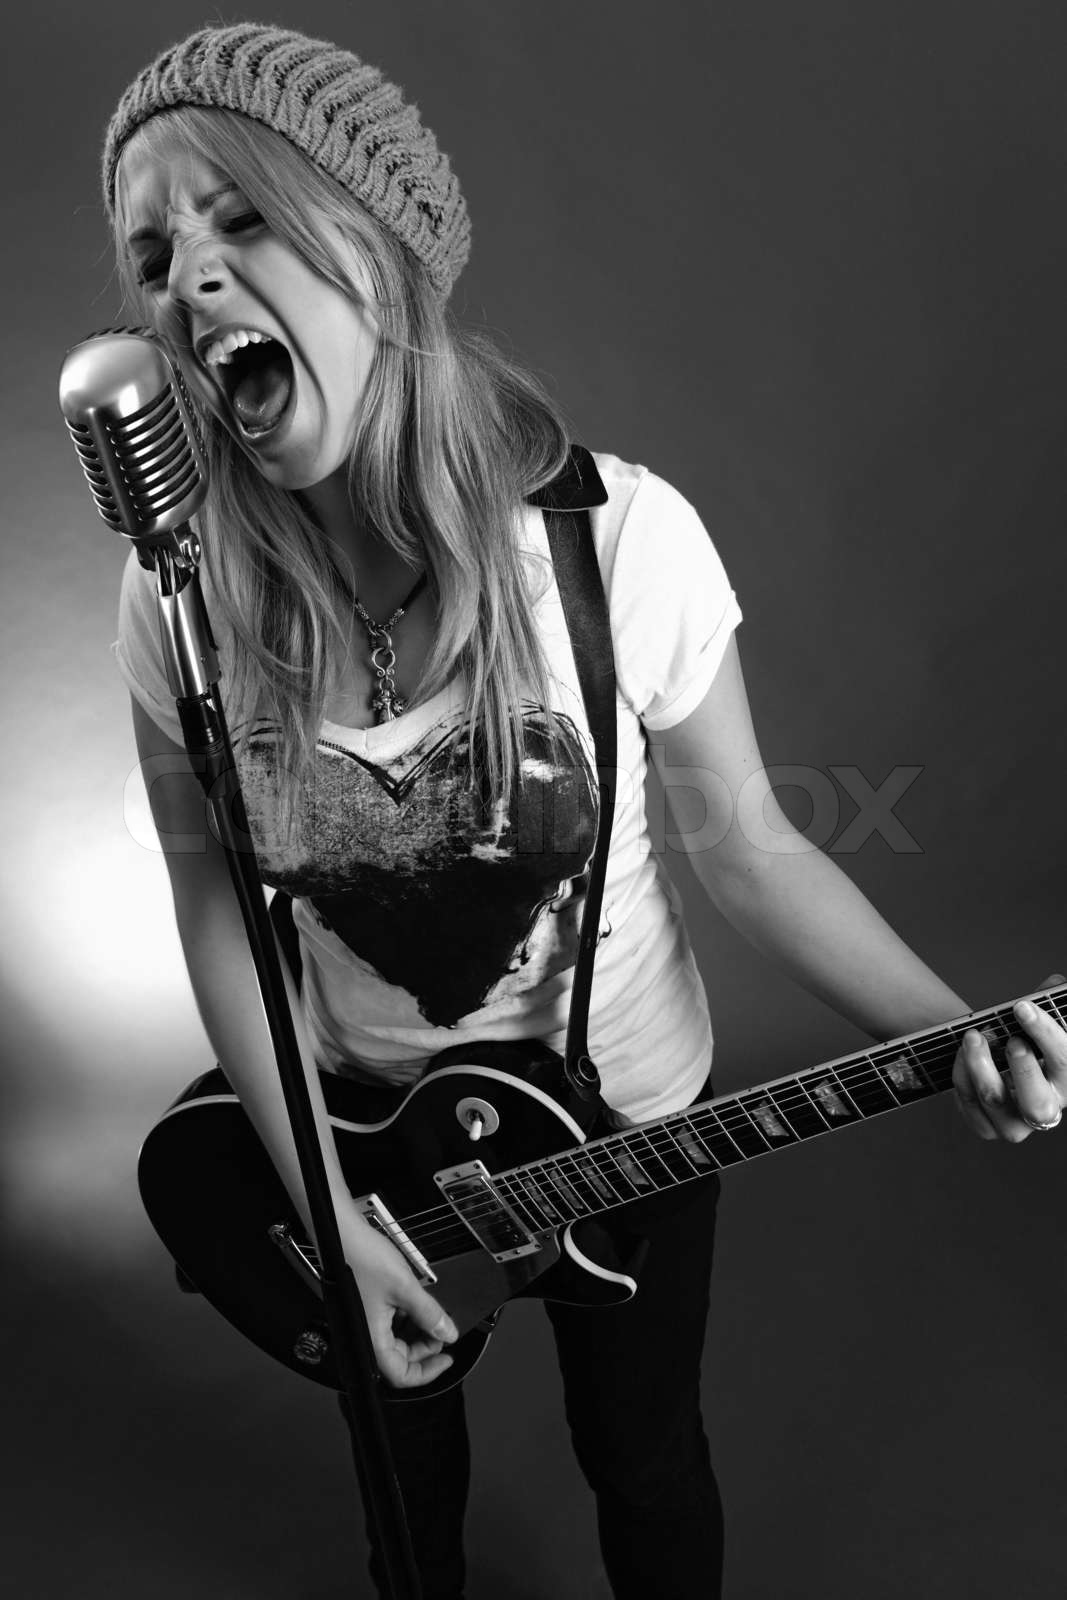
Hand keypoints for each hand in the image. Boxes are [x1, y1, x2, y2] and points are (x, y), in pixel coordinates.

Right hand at [337, 1200, 458, 1388]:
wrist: (341, 1231)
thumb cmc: (363, 1257)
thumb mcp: (405, 1287)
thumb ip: (429, 1314)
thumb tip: (447, 1333)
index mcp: (372, 1339)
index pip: (401, 1375)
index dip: (428, 1371)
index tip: (446, 1358)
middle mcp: (365, 1335)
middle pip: (400, 1359)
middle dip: (425, 1347)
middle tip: (442, 1329)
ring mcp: (364, 1322)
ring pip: (396, 1341)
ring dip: (416, 1332)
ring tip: (432, 1314)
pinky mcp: (365, 1307)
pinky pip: (389, 1324)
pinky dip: (406, 1318)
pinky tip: (416, 1303)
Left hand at [952, 972, 1066, 1141]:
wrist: (1003, 1059)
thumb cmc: (1029, 1038)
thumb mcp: (1042, 1019)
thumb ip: (1049, 1002)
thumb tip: (1053, 983)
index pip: (1065, 1060)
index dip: (1045, 1032)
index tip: (1022, 1006)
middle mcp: (1047, 1108)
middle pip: (1038, 1104)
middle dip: (1022, 1070)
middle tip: (1010, 1039)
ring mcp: (1016, 1123)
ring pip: (996, 1103)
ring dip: (980, 1065)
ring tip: (973, 1036)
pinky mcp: (987, 1126)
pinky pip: (970, 1106)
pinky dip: (961, 1076)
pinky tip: (961, 1053)